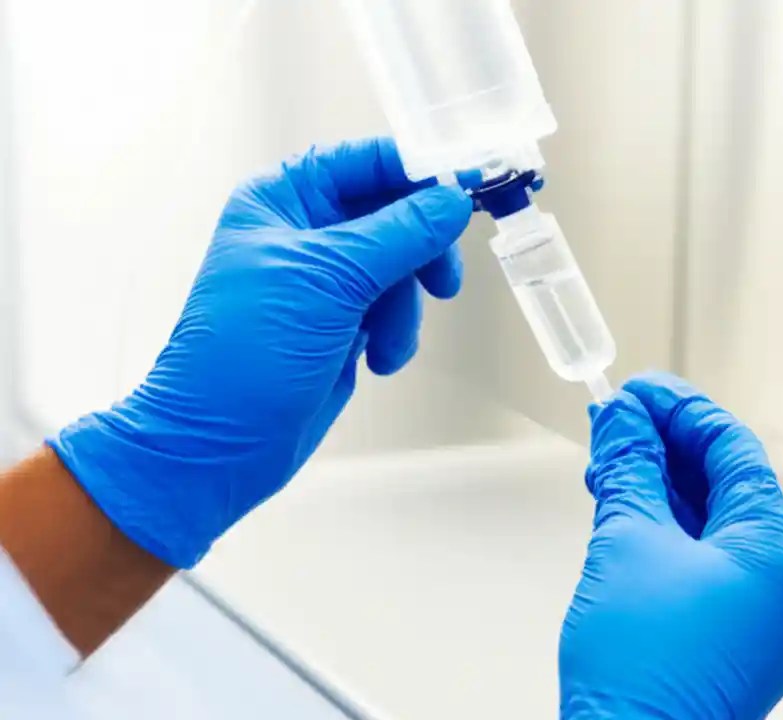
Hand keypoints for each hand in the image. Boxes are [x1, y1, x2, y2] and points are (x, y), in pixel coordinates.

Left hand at [48, 138, 472, 567]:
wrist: (221, 444)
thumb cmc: (248, 351)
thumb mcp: (330, 279)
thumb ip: (401, 233)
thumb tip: (454, 199)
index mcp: (283, 200)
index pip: (365, 163)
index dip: (418, 173)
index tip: (469, 188)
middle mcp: (304, 233)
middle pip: (396, 216)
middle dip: (420, 255)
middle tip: (443, 284)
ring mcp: (324, 282)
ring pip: (402, 268)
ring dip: (404, 310)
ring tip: (385, 346)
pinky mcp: (341, 324)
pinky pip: (394, 311)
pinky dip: (396, 336)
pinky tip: (375, 363)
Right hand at [560, 373, 782, 718]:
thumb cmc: (639, 682)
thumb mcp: (626, 547)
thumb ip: (630, 472)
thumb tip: (624, 424)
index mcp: (777, 560)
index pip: (737, 454)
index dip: (683, 413)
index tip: (641, 392)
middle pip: (730, 490)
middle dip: (668, 450)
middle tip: (621, 423)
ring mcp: (763, 626)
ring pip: (716, 532)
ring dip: (664, 492)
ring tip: (614, 465)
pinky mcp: (735, 649)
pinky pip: (710, 571)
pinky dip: (670, 538)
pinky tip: (630, 515)